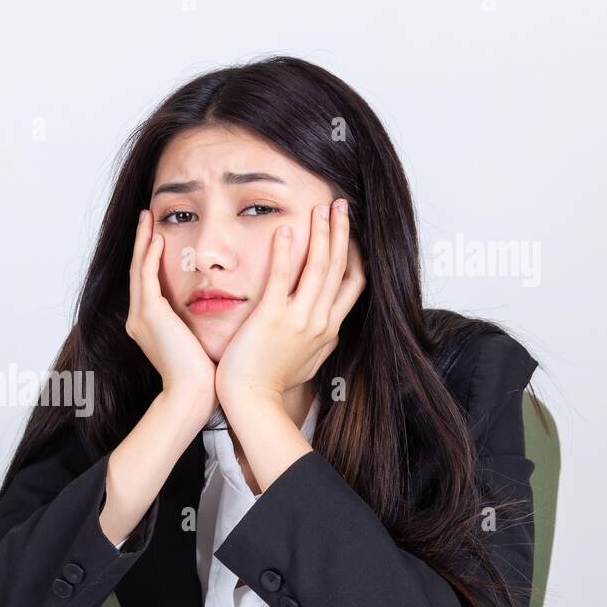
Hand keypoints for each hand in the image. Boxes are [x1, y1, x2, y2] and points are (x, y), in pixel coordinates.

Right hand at [125, 209, 217, 421]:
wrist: (192, 395)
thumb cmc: (202, 377)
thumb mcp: (199, 343)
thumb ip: (200, 324)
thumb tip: (221, 310)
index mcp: (150, 326)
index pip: (148, 283)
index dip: (151, 258)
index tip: (159, 236)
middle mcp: (139, 319)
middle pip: (138, 271)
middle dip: (142, 242)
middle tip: (147, 218)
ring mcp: (141, 317)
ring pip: (139, 269)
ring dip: (144, 241)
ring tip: (148, 218)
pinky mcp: (150, 314)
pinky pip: (147, 276)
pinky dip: (151, 256)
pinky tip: (158, 238)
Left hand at [215, 199, 365, 409]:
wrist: (252, 401)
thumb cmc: (273, 384)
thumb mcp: (309, 363)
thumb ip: (321, 342)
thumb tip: (332, 329)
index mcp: (328, 330)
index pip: (353, 284)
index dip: (354, 254)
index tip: (351, 231)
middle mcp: (319, 321)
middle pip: (338, 268)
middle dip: (341, 233)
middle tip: (340, 204)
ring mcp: (298, 319)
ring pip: (318, 268)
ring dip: (322, 234)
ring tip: (322, 207)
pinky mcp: (272, 318)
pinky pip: (281, 278)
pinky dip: (286, 252)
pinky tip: (286, 230)